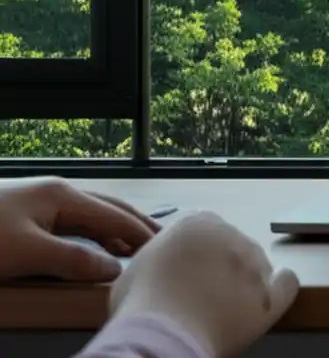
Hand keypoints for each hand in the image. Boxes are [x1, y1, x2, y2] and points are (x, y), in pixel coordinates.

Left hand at [0, 177, 158, 281]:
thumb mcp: (28, 252)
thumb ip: (74, 260)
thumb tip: (115, 269)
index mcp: (62, 195)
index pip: (115, 215)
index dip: (141, 232)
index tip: (167, 248)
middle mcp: (56, 194)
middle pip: (108, 209)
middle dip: (136, 225)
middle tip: (164, 242)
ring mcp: (41, 204)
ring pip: (90, 218)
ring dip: (115, 233)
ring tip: (137, 248)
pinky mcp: (26, 217)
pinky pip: (73, 226)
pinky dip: (94, 237)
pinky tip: (99, 247)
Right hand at [108, 211, 298, 357]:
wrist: (165, 334)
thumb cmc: (141, 304)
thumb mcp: (139, 265)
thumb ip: (161, 254)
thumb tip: (166, 264)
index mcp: (197, 223)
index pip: (204, 229)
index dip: (196, 252)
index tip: (186, 271)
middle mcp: (232, 236)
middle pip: (233, 246)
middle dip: (221, 266)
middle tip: (202, 293)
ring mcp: (256, 264)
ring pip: (258, 265)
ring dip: (246, 281)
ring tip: (225, 306)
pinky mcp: (271, 294)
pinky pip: (287, 283)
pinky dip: (282, 286)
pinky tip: (271, 295)